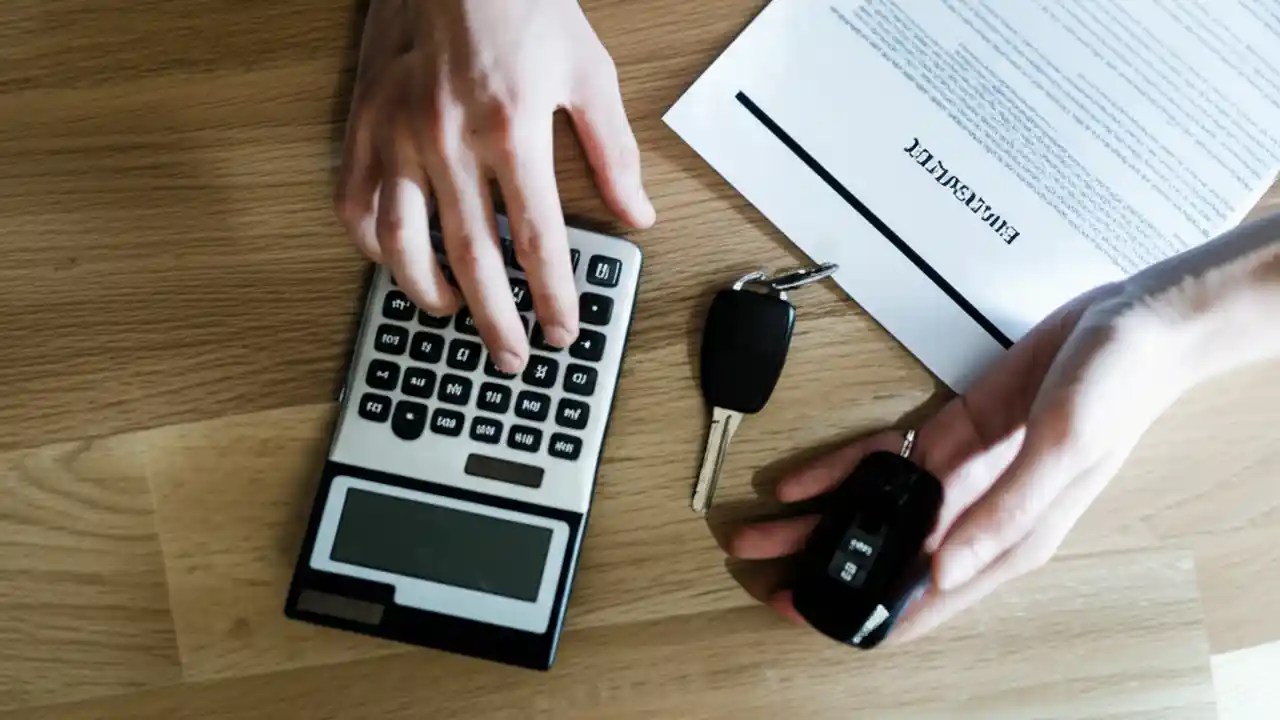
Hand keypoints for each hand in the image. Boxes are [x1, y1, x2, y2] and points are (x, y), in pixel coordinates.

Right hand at [335, 0, 655, 372]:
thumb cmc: (520, 3)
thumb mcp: (588, 71)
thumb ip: (613, 152)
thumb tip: (636, 215)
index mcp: (512, 129)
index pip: (538, 242)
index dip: (553, 298)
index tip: (562, 332)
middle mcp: (449, 141)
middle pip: (471, 261)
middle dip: (496, 322)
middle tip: (512, 357)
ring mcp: (397, 135)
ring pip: (401, 244)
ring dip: (430, 292)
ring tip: (454, 314)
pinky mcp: (363, 125)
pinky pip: (354, 204)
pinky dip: (372, 245)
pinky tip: (396, 260)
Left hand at [729, 281, 1194, 642]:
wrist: (1132, 323)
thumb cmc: (1118, 389)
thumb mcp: (1063, 450)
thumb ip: (1004, 512)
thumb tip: (944, 570)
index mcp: (1012, 537)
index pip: (933, 597)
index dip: (877, 617)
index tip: (822, 622)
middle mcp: (980, 512)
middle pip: (890, 556)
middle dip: (830, 573)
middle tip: (770, 582)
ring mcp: (961, 472)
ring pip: (876, 510)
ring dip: (819, 524)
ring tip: (760, 534)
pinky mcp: (951, 432)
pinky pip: (884, 457)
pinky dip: (839, 470)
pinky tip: (798, 484)